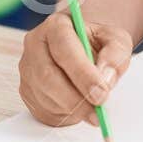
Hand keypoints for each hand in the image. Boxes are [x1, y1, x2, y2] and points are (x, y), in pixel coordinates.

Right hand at [18, 12, 133, 127]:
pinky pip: (43, 110)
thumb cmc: (97, 42)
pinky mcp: (27, 91)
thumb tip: (105, 78)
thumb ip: (115, 55)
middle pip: (48, 76)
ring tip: (93, 109)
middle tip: (99, 113)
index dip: (82, 74)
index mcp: (56, 26)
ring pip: (45, 97)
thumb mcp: (116, 40)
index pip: (64, 49)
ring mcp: (28, 69)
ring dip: (72, 109)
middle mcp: (35, 45)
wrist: (84, 47)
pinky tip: (78, 108)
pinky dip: (64, 115)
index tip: (102, 92)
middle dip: (76, 99)